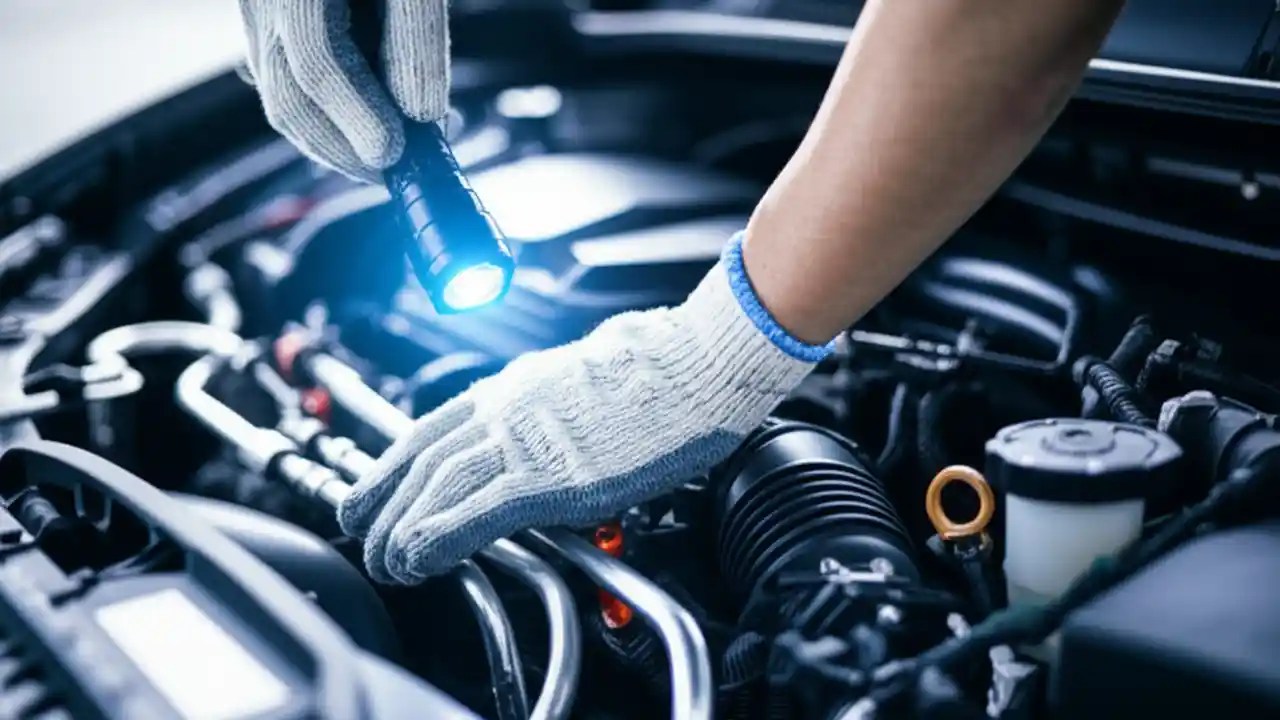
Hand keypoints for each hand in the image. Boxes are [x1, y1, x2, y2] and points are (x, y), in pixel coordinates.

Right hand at [238, 0, 448, 181]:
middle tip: (392, 174)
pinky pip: (283, 68)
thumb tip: (422, 116)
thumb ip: (415, 33)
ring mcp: (257, 1)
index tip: (395, 156)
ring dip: (330, 134)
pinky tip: (363, 119)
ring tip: (383, 155)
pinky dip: (322, 104)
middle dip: (339, 146)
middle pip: (286, 91)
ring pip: (279, 88)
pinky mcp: (268, 8)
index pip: (315, 63)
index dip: (356, 119)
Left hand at [338, 234, 832, 582]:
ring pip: (435, 485)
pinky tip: (417, 557)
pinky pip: (476, 509)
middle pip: (420, 458)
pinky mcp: (553, 473)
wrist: (698, 362)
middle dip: (381, 502)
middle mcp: (507, 408)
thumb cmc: (659, 369)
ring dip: (401, 527)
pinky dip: (437, 535)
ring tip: (386, 561)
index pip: (429, 428)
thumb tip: (543, 435)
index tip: (371, 493)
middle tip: (363, 536)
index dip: (391, 466)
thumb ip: (548, 408)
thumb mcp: (583, 380)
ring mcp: (527, 439)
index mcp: (513, 387)